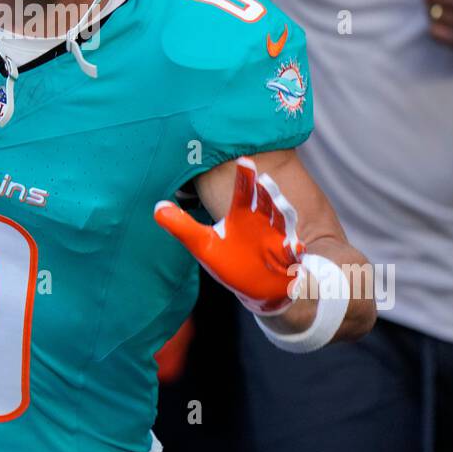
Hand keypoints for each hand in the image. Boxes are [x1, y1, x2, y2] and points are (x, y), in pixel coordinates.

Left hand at [154, 157, 303, 314]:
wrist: (256, 290)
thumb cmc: (231, 262)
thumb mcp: (203, 245)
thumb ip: (182, 227)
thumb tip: (157, 208)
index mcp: (243, 214)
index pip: (244, 191)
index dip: (245, 177)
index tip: (245, 161)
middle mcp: (264, 222)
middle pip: (267, 202)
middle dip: (268, 192)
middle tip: (264, 180)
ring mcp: (279, 239)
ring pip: (283, 222)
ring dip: (283, 214)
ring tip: (281, 206)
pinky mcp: (288, 260)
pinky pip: (294, 253)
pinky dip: (294, 249)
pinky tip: (295, 246)